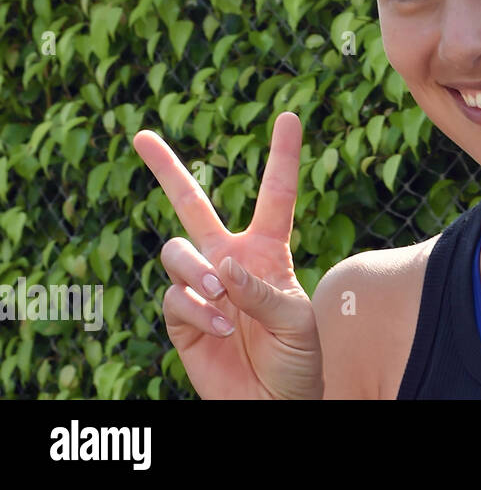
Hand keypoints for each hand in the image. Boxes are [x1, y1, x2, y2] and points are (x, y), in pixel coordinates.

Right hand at [133, 112, 322, 398]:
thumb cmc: (300, 359)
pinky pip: (174, 297)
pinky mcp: (181, 319)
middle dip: (166, 170)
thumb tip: (222, 267)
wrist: (277, 402)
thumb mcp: (299, 320)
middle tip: (141, 136)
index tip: (289, 116)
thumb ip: (264, 290)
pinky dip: (197, 309)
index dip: (282, 157)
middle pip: (191, 206)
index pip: (276, 196)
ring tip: (220, 295)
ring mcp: (201, 288)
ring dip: (196, 271)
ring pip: (176, 252)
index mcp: (268, 252)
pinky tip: (221, 326)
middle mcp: (229, 262)